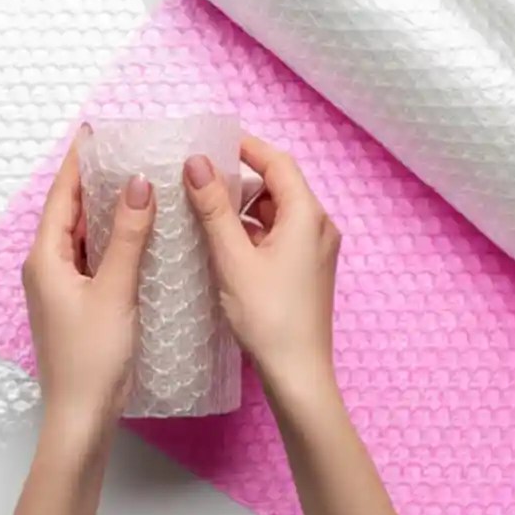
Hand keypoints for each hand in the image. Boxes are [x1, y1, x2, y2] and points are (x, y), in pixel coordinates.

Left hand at [23, 125, 155, 440]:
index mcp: (45, 259)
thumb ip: (128, 237)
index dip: (78, 162)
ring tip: (134, 184)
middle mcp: (46, 269)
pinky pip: (91, 260)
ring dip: (104, 212)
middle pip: (69, 213)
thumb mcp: (115, 291)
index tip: (95, 133)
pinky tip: (136, 237)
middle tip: (123, 152)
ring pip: (81, 237)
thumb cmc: (92, 359)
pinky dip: (110, 242)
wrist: (80, 417)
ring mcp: (59, 289)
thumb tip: (137, 185)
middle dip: (93, 181)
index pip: (61, 196)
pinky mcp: (75, 306)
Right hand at [183, 135, 340, 389]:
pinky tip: (223, 244)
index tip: (212, 142)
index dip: (245, 147)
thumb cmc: (268, 318)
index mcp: (306, 216)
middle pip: (278, 185)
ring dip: (243, 208)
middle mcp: (318, 226)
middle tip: (199, 180)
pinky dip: (252, 231)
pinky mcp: (307, 269)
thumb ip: (214, 208)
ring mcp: (315, 249)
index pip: (277, 162)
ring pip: (276, 212)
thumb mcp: (233, 258)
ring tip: (205, 213)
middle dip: (239, 180)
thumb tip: (197, 163)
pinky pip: (279, 235)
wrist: (298, 372)